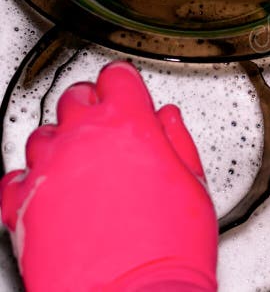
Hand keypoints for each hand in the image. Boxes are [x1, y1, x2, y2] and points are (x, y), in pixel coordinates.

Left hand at [0, 61, 217, 291]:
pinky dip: (33, 179)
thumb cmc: (170, 249)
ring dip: (63, 142)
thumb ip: (177, 141)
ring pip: (42, 134)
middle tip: (108, 126)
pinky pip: (15, 177)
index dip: (124, 83)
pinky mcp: (20, 205)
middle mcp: (83, 139)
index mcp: (129, 125)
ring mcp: (48, 171)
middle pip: (75, 98)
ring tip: (84, 165)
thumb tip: (167, 119)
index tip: (127, 91)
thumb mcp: (195, 185)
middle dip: (93, 106)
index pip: (117, 78)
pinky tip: (55, 192)